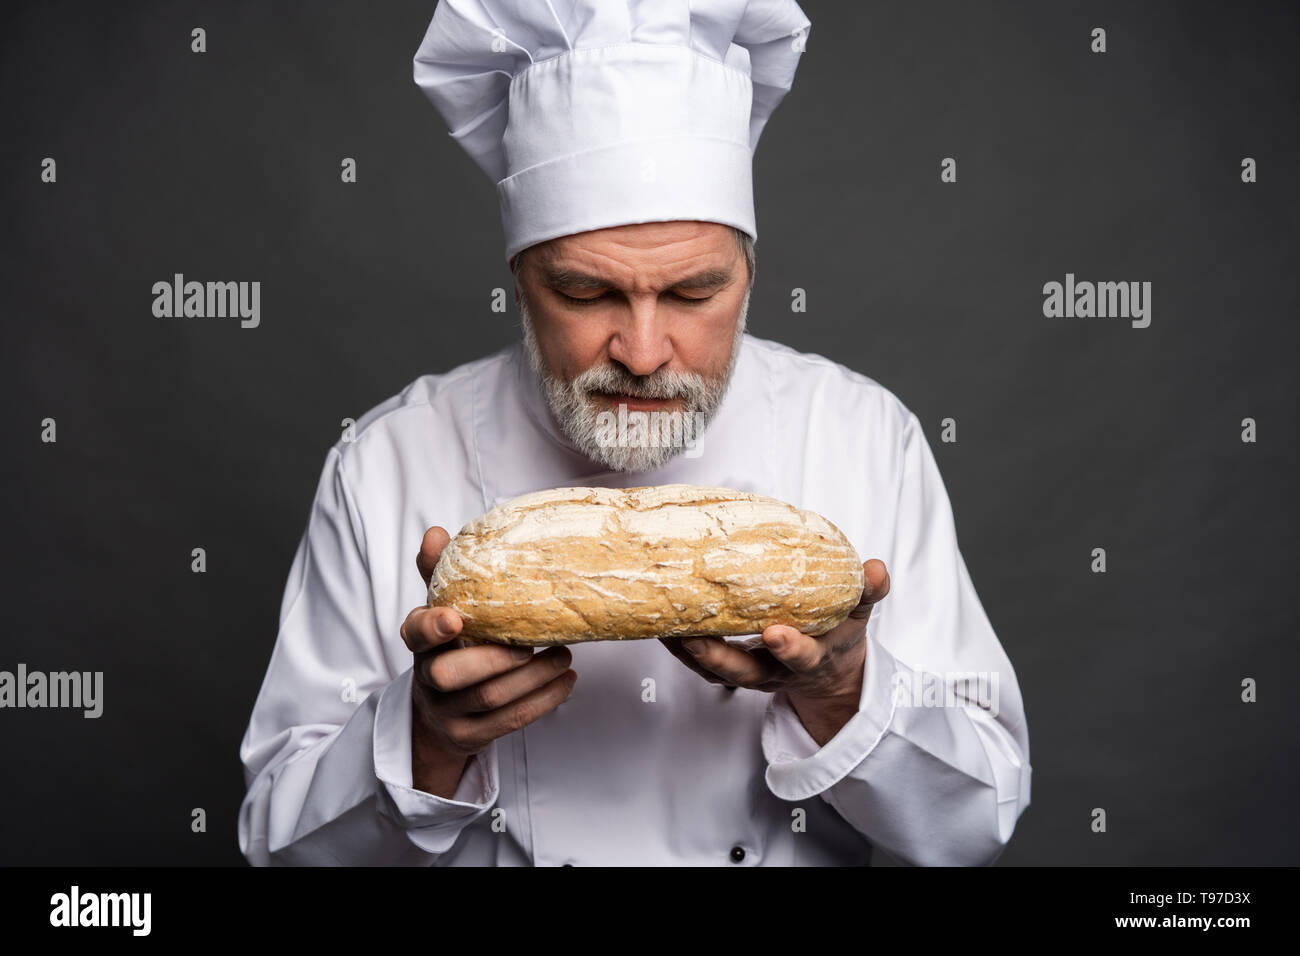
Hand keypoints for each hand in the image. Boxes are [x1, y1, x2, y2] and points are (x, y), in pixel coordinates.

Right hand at [399, 526, 577, 796]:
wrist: (438, 719)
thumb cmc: (449, 650)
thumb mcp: (440, 613)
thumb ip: (440, 575)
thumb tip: (436, 533)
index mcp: (420, 644)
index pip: (415, 634)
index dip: (432, 626)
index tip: (455, 617)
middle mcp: (428, 679)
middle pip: (449, 674)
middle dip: (494, 658)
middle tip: (532, 643)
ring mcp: (447, 712)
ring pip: (488, 698)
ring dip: (533, 677)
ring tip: (564, 656)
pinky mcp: (471, 736)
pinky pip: (508, 721)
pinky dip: (542, 700)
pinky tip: (565, 681)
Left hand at [660, 559, 889, 746]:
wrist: (827, 674)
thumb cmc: (837, 636)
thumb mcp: (859, 615)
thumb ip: (868, 592)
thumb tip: (876, 569)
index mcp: (810, 659)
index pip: (802, 658)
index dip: (789, 649)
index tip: (775, 634)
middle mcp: (775, 672)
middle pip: (744, 673)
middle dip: (720, 658)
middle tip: (695, 638)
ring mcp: (749, 674)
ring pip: (713, 671)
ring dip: (686, 652)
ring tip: (662, 627)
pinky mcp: (728, 670)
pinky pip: (699, 664)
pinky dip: (679, 648)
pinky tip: (659, 624)